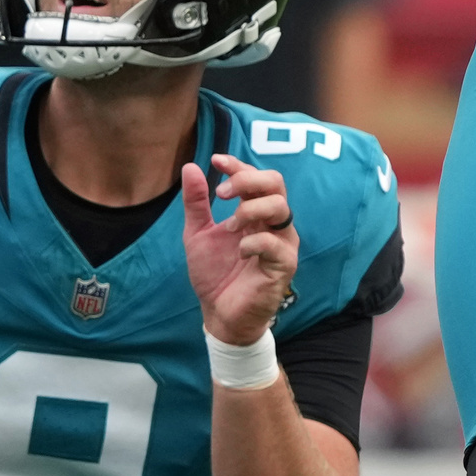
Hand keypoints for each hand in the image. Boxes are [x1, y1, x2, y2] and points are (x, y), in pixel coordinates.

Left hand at [183, 152, 298, 345]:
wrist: (219, 314)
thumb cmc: (214, 274)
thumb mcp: (197, 234)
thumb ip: (196, 203)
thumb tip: (191, 167)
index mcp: (255, 212)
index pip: (257, 178)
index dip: (238, 165)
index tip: (216, 161)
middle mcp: (272, 223)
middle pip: (276, 183)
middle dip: (248, 180)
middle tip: (223, 194)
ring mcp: (282, 243)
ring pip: (281, 208)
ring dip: (251, 209)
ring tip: (230, 226)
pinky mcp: (284, 266)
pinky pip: (276, 244)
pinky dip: (254, 242)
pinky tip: (240, 252)